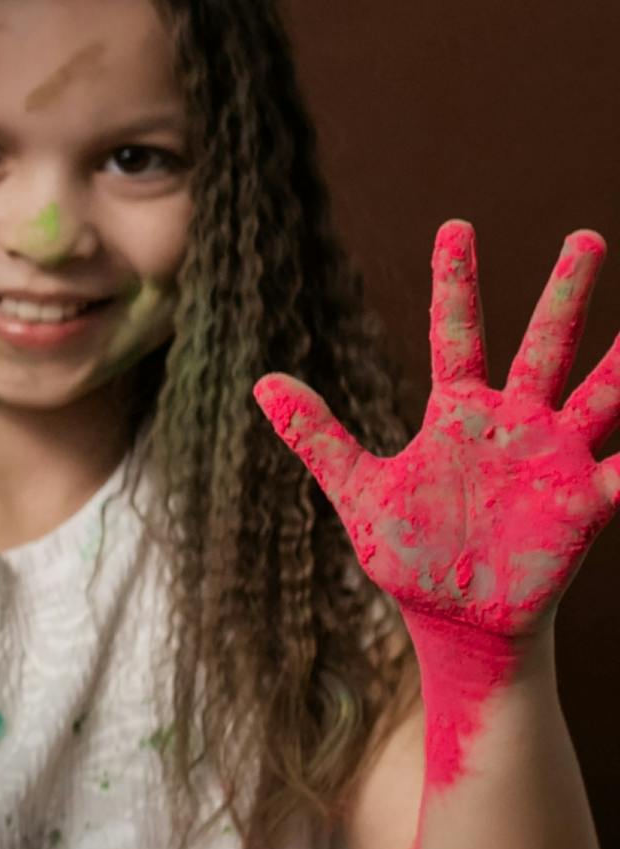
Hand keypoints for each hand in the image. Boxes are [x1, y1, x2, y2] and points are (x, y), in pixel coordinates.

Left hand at [258, 224, 619, 770]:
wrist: (457, 622)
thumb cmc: (413, 555)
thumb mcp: (359, 493)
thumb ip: (318, 436)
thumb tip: (263, 381)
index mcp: (460, 415)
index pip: (457, 333)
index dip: (456, 283)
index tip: (457, 227)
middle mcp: (515, 424)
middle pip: (544, 346)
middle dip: (565, 295)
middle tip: (585, 237)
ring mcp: (554, 459)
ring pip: (601, 396)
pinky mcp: (584, 504)